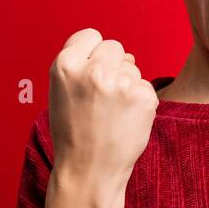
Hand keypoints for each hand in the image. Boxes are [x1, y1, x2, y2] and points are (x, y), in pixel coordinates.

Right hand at [48, 29, 158, 187]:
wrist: (89, 171)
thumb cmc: (74, 133)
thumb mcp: (62, 92)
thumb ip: (83, 66)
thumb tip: (125, 54)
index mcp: (65, 66)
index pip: (91, 36)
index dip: (92, 54)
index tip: (90, 74)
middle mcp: (93, 71)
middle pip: (115, 47)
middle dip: (113, 66)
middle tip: (103, 97)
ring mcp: (121, 84)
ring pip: (132, 68)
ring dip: (127, 85)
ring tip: (112, 114)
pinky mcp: (143, 97)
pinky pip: (146, 87)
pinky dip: (140, 102)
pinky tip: (126, 120)